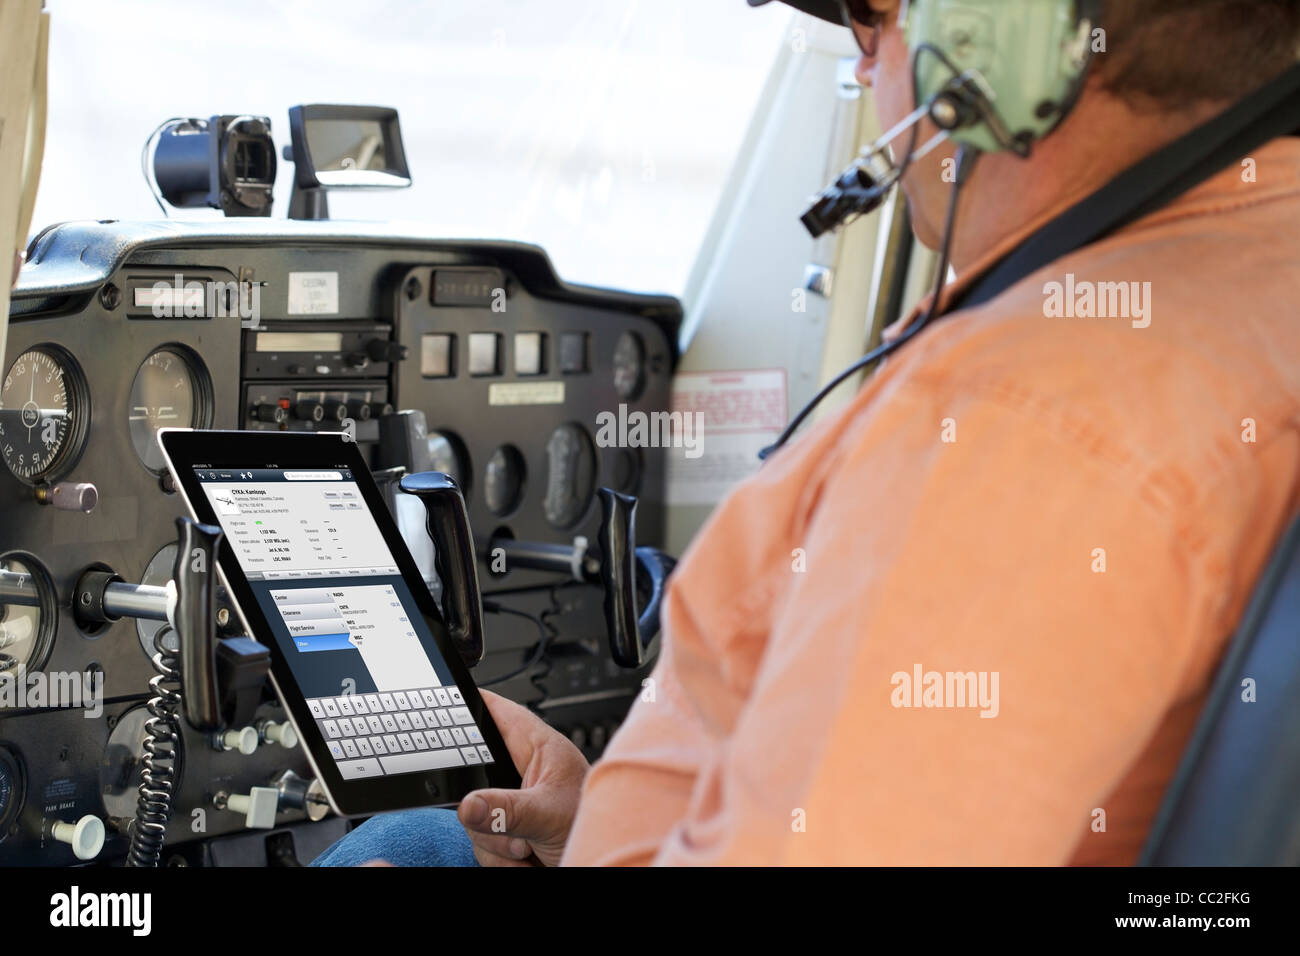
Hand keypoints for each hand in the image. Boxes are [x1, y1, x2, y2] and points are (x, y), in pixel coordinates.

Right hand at [457, 690, 588, 865]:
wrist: (603, 864)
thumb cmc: (597, 827)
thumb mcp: (549, 814)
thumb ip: (507, 808)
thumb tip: (469, 804)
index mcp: (537, 748)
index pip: (495, 711)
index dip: (468, 705)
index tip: (443, 706)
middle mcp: (520, 772)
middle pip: (472, 772)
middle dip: (482, 803)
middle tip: (507, 821)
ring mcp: (511, 802)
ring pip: (472, 813)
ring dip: (495, 839)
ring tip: (527, 846)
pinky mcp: (506, 829)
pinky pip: (480, 840)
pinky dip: (498, 857)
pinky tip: (523, 858)